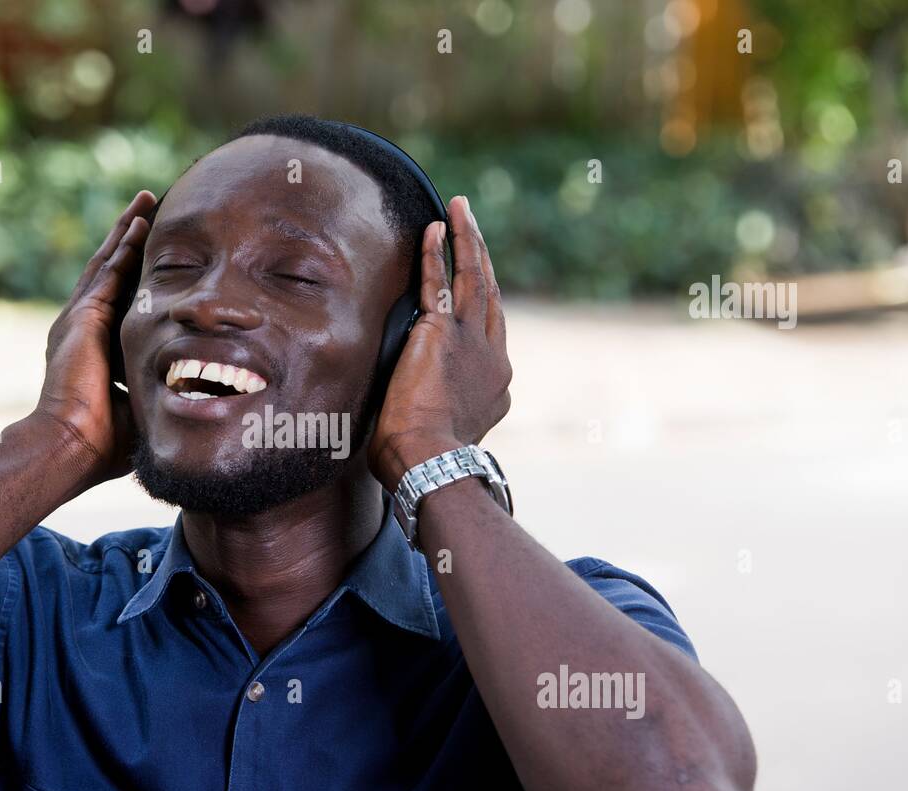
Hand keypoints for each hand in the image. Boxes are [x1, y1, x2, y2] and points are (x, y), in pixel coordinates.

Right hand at [30, 190, 156, 488]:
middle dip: (128, 240)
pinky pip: (107, 274)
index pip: (118, 299)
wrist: (72, 446)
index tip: (154, 250)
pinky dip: (123, 247)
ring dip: (127, 232)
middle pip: (109, 272)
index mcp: (94, 348)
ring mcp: (78, 320)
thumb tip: (199, 392)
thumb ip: (161, 390)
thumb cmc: (106, 443)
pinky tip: (138, 224)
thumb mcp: (141, 406)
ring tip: (145, 203)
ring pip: (107, 263)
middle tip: (147, 208)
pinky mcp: (82, 319)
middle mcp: (82, 328)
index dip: (133, 272)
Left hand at [368, 195, 512, 490]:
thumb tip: (412, 415)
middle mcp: (493, 358)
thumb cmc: (424, 463)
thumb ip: (438, 412)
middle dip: (482, 258)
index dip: (484, 306)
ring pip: (475, 278)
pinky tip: (436, 226)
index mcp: (495, 385)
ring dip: (468, 240)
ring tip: (461, 209)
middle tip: (473, 227)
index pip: (491, 336)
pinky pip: (440, 281)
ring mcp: (472, 342)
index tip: (474, 284)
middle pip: (490, 296)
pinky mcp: (442, 333)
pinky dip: (438, 252)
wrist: (428, 461)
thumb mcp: (443, 435)